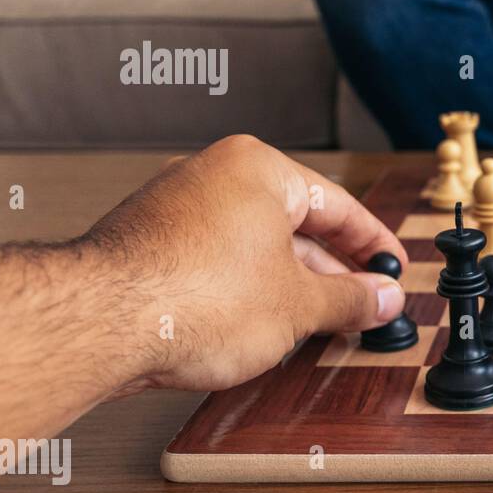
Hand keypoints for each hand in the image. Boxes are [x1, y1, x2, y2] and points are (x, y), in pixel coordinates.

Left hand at [87, 134, 407, 392]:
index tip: (393, 269)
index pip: (337, 205)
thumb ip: (351, 299)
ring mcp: (174, 207)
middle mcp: (212, 175)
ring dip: (290, 283)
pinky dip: (247, 287)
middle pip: (294, 223)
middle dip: (333, 270)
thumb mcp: (298, 305)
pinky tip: (262, 323)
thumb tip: (383, 298)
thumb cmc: (192, 297)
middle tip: (365, 303)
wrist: (99, 324)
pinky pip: (216, 259)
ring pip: (253, 244)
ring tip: (318, 322)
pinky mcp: (146, 242)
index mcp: (258, 168)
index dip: (374, 244)